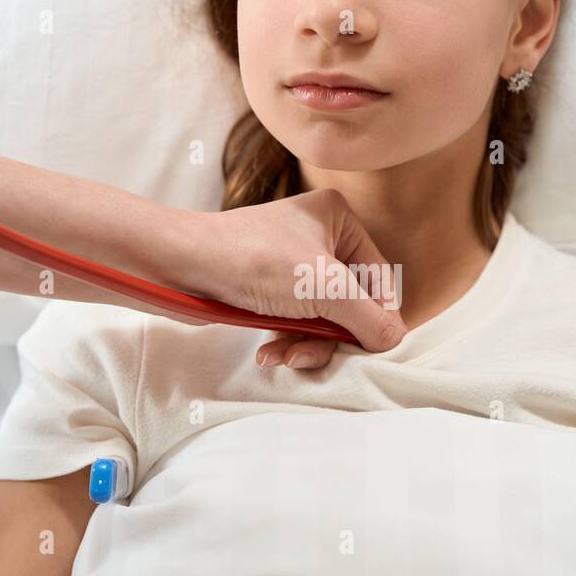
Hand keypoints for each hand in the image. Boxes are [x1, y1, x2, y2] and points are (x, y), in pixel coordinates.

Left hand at [167, 188, 406, 369]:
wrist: (180, 266)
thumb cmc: (253, 262)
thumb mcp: (323, 289)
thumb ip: (368, 318)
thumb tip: (395, 341)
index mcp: (339, 220)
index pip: (379, 280)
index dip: (374, 319)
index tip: (366, 350)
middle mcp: (319, 238)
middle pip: (351, 304)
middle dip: (332, 337)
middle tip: (311, 355)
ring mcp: (292, 265)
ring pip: (323, 319)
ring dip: (306, 345)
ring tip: (284, 356)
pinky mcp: (268, 289)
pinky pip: (295, 323)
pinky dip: (286, 341)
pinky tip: (268, 352)